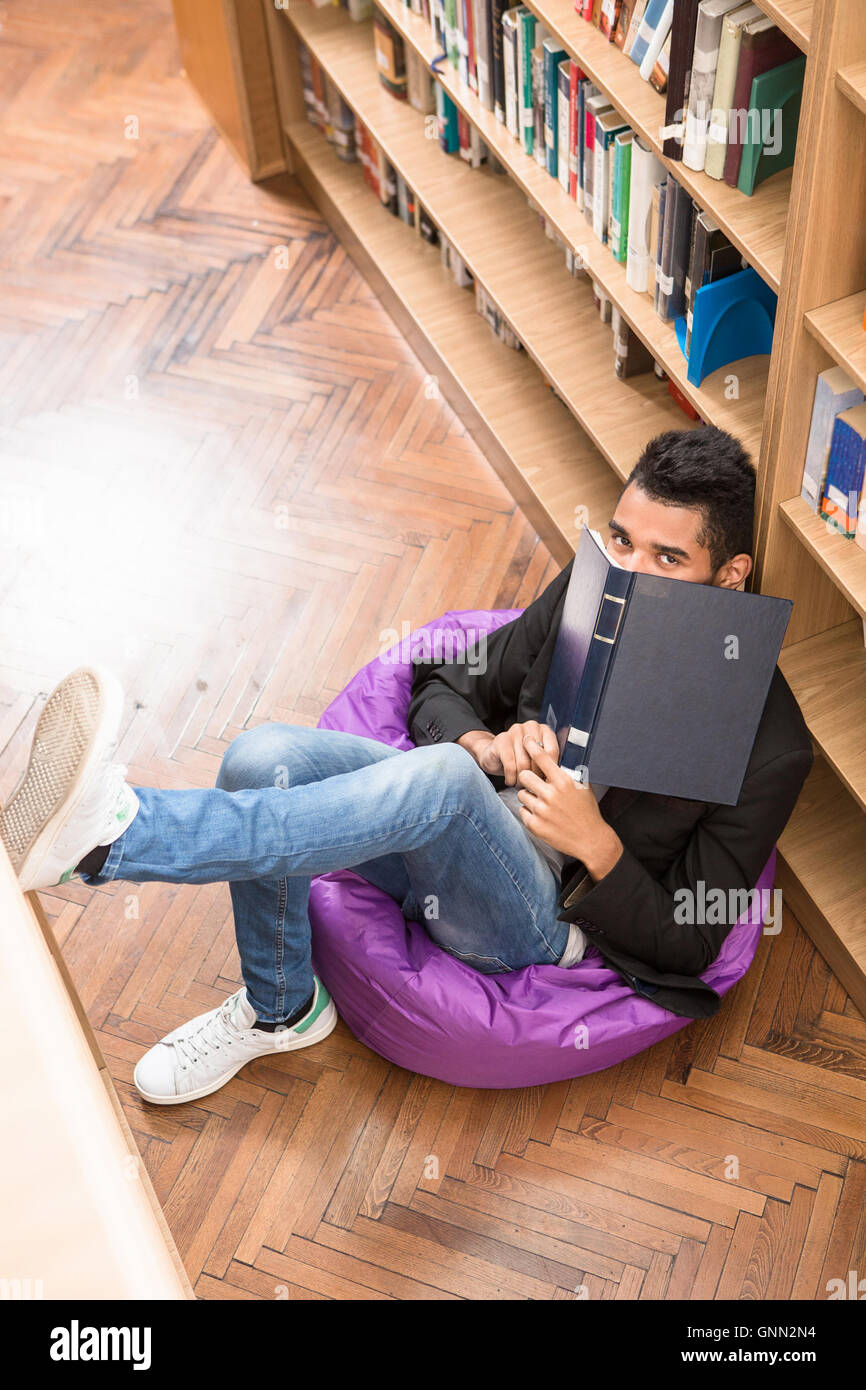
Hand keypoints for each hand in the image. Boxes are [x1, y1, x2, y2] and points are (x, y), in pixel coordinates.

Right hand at [472, 720, 559, 785]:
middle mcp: (531, 727)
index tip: (547, 780)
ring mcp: (515, 731)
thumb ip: (548, 762)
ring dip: (522, 779)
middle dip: (535, 776)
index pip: (552, 751)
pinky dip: (511, 778)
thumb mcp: (537, 759)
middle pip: (537, 758)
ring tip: (521, 784)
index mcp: (544, 730)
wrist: (494, 755)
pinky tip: (511, 781)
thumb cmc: (519, 758)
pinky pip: (510, 765)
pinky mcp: (502, 740)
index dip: (550, 769)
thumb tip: (556, 777)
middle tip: (533, 785)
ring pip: (523, 763)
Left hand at [516, 738, 622, 878]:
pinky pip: (522, 811)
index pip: (542, 758)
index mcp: (564, 782)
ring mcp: (542, 811)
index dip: (532, 746)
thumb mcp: (583, 787)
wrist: (590, 840)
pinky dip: (529, 812)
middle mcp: (551, 794)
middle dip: (528, 778)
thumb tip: (560, 755)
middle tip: (535, 783)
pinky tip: (542, 815)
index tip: (526, 740)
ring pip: (522, 794)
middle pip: (524, 775)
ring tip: (542, 802)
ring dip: (529, 797)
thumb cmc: (587, 811)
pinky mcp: (535, 825)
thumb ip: (570, 771)